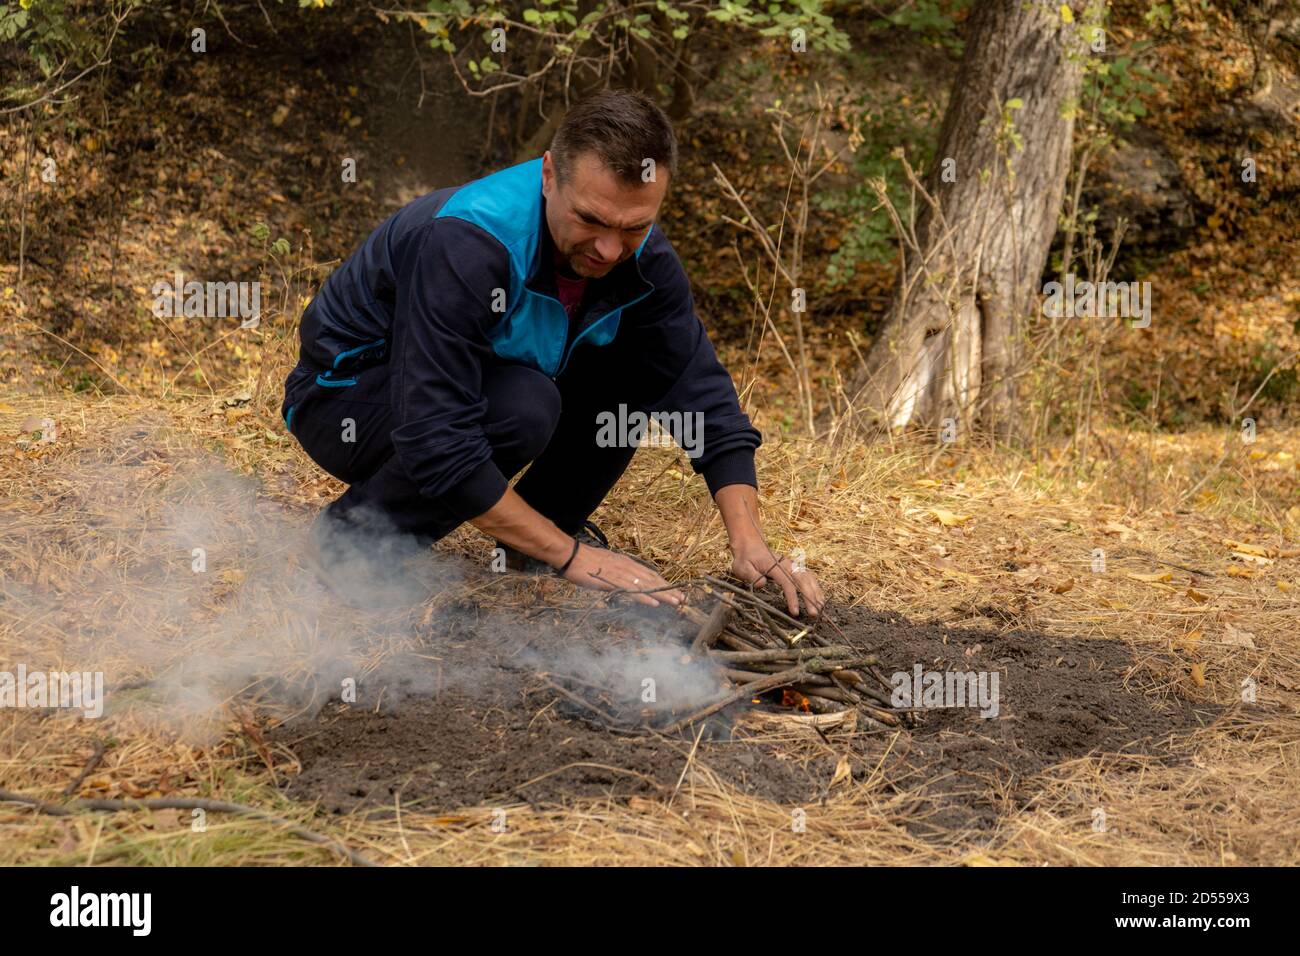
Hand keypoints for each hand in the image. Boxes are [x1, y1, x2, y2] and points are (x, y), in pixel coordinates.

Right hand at [562, 543, 684, 607]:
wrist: (570, 555)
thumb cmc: (584, 562)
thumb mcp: (604, 568)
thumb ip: (615, 577)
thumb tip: (622, 585)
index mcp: (626, 563)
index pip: (649, 574)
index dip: (662, 583)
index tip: (674, 590)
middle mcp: (627, 567)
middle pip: (652, 580)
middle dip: (668, 590)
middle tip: (683, 599)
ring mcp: (621, 573)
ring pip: (646, 585)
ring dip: (662, 595)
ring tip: (676, 602)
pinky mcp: (613, 581)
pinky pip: (632, 590)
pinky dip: (644, 597)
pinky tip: (654, 603)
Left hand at [730, 538, 823, 617]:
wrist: (750, 545)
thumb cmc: (745, 559)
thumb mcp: (741, 567)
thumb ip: (750, 575)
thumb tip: (762, 584)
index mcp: (775, 566)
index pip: (787, 583)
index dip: (792, 598)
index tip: (794, 612)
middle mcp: (787, 564)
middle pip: (803, 581)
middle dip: (810, 597)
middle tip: (813, 614)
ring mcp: (792, 565)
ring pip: (809, 578)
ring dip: (816, 593)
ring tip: (820, 609)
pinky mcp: (795, 568)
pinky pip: (809, 577)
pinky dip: (816, 588)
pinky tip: (819, 599)